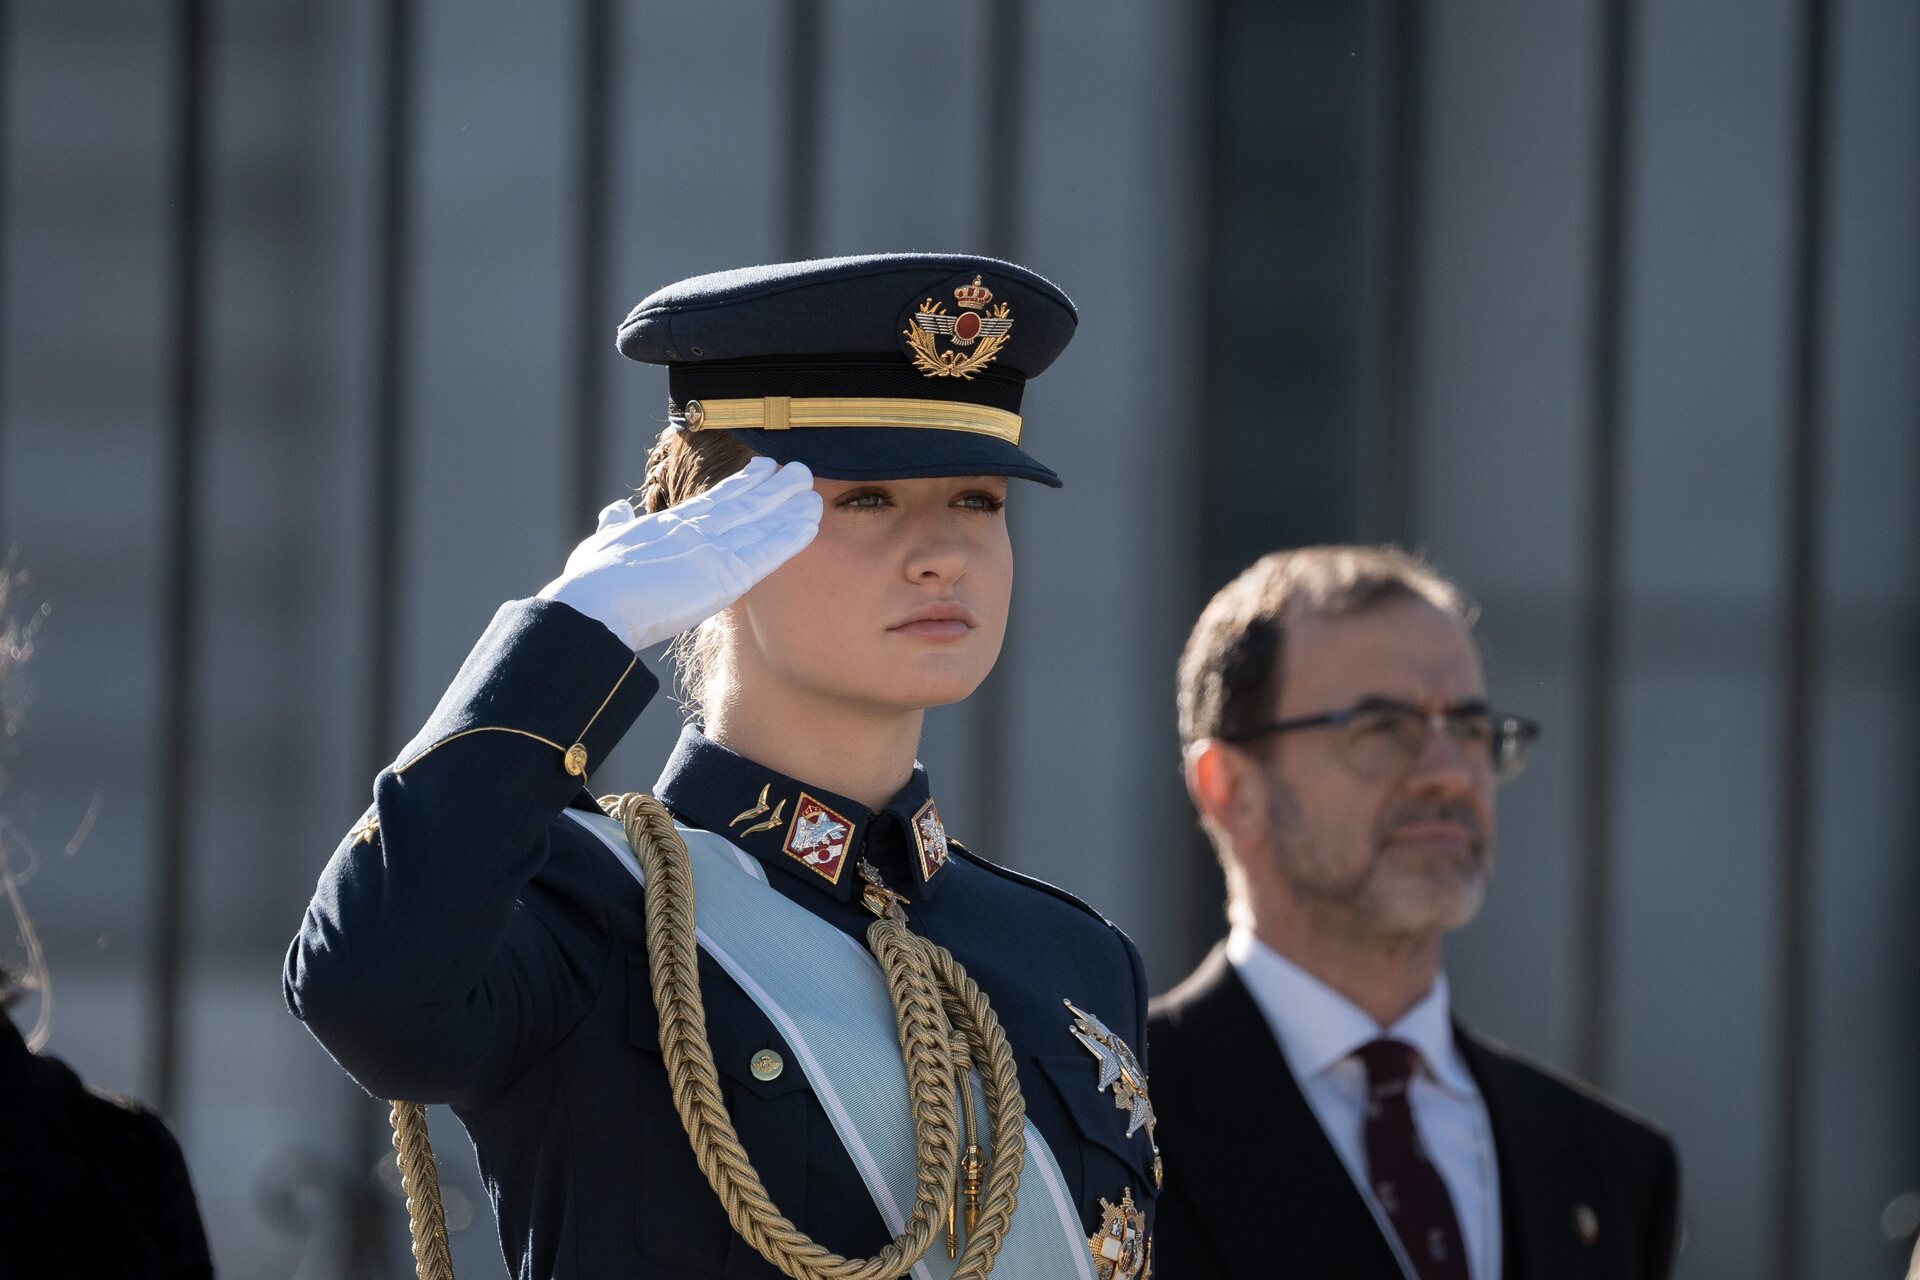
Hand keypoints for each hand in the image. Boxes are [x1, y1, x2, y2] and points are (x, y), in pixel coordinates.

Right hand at [538, 457, 821, 650]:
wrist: (593, 608)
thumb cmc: (590, 583)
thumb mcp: (602, 543)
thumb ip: (614, 524)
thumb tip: (615, 510)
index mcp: (671, 525)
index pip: (717, 500)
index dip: (744, 484)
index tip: (764, 469)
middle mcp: (696, 531)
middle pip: (745, 505)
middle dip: (775, 488)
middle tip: (800, 470)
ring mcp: (711, 550)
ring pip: (760, 523)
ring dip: (789, 508)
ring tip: (812, 491)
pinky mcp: (723, 575)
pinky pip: (766, 554)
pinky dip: (788, 539)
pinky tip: (809, 525)